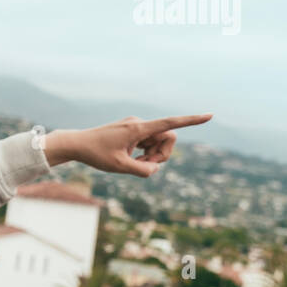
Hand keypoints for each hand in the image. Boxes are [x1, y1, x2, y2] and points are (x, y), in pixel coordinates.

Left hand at [44, 113, 211, 176]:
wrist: (76, 144)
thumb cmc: (95, 154)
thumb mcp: (120, 167)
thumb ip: (142, 171)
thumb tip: (155, 170)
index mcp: (138, 128)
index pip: (170, 123)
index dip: (191, 120)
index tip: (210, 116)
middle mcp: (139, 123)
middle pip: (168, 138)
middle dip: (162, 154)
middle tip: (144, 166)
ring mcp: (136, 127)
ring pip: (158, 142)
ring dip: (152, 156)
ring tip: (134, 164)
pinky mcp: (132, 131)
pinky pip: (149, 143)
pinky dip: (145, 154)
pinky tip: (131, 159)